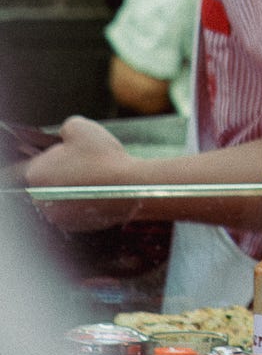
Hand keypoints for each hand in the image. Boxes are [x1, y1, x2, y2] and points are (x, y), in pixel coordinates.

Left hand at [23, 115, 140, 230]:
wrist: (132, 188)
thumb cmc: (103, 158)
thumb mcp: (80, 127)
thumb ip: (64, 129)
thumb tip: (65, 135)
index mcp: (35, 173)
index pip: (36, 162)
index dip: (54, 155)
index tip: (71, 152)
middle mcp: (41, 198)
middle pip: (48, 181)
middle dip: (63, 173)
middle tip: (86, 164)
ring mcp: (59, 216)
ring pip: (63, 198)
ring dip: (74, 189)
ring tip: (97, 179)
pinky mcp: (78, 227)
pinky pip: (78, 211)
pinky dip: (87, 203)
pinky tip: (102, 192)